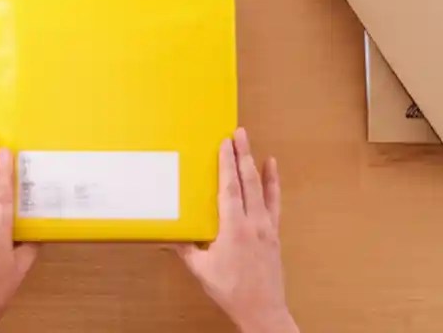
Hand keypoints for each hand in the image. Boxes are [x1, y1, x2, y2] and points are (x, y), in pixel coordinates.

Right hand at [174, 128, 297, 332]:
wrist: (262, 310)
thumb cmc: (231, 290)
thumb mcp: (201, 270)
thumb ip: (185, 248)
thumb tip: (168, 233)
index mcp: (234, 228)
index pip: (229, 188)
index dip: (227, 164)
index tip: (225, 143)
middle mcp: (253, 222)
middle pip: (248, 181)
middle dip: (243, 154)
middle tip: (239, 132)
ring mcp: (267, 226)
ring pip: (262, 188)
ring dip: (256, 164)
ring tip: (252, 145)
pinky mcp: (274, 233)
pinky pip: (274, 202)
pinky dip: (273, 184)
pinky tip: (272, 169)